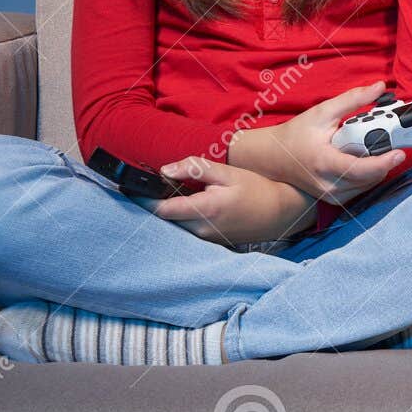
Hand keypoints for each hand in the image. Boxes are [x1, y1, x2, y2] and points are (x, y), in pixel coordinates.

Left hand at [152, 158, 317, 245]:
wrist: (281, 213)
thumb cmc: (256, 189)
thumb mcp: (228, 173)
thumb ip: (195, 168)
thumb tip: (165, 170)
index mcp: (205, 209)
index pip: (161, 210)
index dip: (143, 199)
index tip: (130, 188)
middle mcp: (202, 229)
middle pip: (164, 220)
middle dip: (153, 204)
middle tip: (147, 186)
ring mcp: (207, 239)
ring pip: (175, 227)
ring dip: (168, 212)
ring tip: (167, 194)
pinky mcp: (212, 242)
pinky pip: (187, 232)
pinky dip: (182, 219)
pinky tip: (187, 206)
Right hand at [227, 81, 407, 206]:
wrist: (272, 157)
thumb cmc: (296, 134)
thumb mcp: (323, 112)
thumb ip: (353, 99)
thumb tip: (379, 88)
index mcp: (325, 163)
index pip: (361, 170)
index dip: (384, 162)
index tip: (400, 152)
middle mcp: (329, 185)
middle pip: (371, 178)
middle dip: (384, 158)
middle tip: (387, 139)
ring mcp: (331, 196)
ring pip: (369, 185)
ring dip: (377, 167)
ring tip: (371, 147)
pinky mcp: (334, 200)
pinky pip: (361, 188)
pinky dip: (368, 174)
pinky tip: (363, 158)